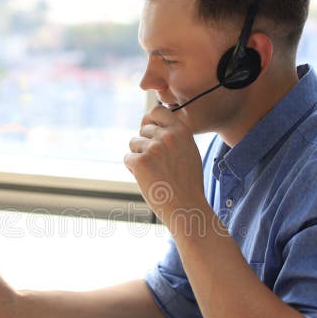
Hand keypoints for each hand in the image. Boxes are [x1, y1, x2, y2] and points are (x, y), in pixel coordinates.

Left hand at [124, 106, 207, 228]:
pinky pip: (128, 158)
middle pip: (143, 129)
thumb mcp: (189, 151)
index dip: (150, 120)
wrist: (186, 207)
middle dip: (144, 144)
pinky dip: (133, 169)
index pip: (157, 110)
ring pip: (133, 143)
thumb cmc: (187, 183)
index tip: (150, 133)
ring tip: (153, 172)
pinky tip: (147, 179)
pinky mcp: (140, 162)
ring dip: (138, 156)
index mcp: (182, 131)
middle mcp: (168, 136)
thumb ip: (173, 136)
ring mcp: (153, 148)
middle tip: (156, 163)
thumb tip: (150, 121)